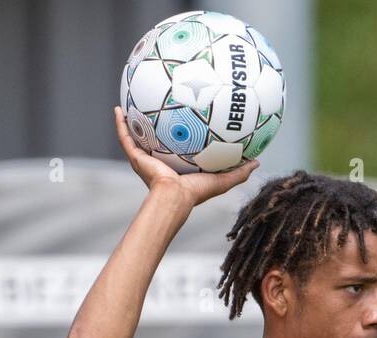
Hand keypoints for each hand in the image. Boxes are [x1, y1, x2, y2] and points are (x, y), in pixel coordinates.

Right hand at [114, 106, 257, 207]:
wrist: (174, 197)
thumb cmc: (196, 192)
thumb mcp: (222, 179)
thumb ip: (239, 172)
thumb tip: (258, 162)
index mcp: (177, 166)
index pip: (178, 148)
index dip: (180, 135)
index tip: (185, 118)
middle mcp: (158, 161)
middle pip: (155, 138)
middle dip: (154, 124)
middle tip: (157, 105)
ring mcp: (145, 158)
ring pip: (136, 135)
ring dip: (132, 121)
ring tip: (130, 102)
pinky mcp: (135, 157)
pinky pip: (125, 136)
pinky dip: (120, 124)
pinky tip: (118, 109)